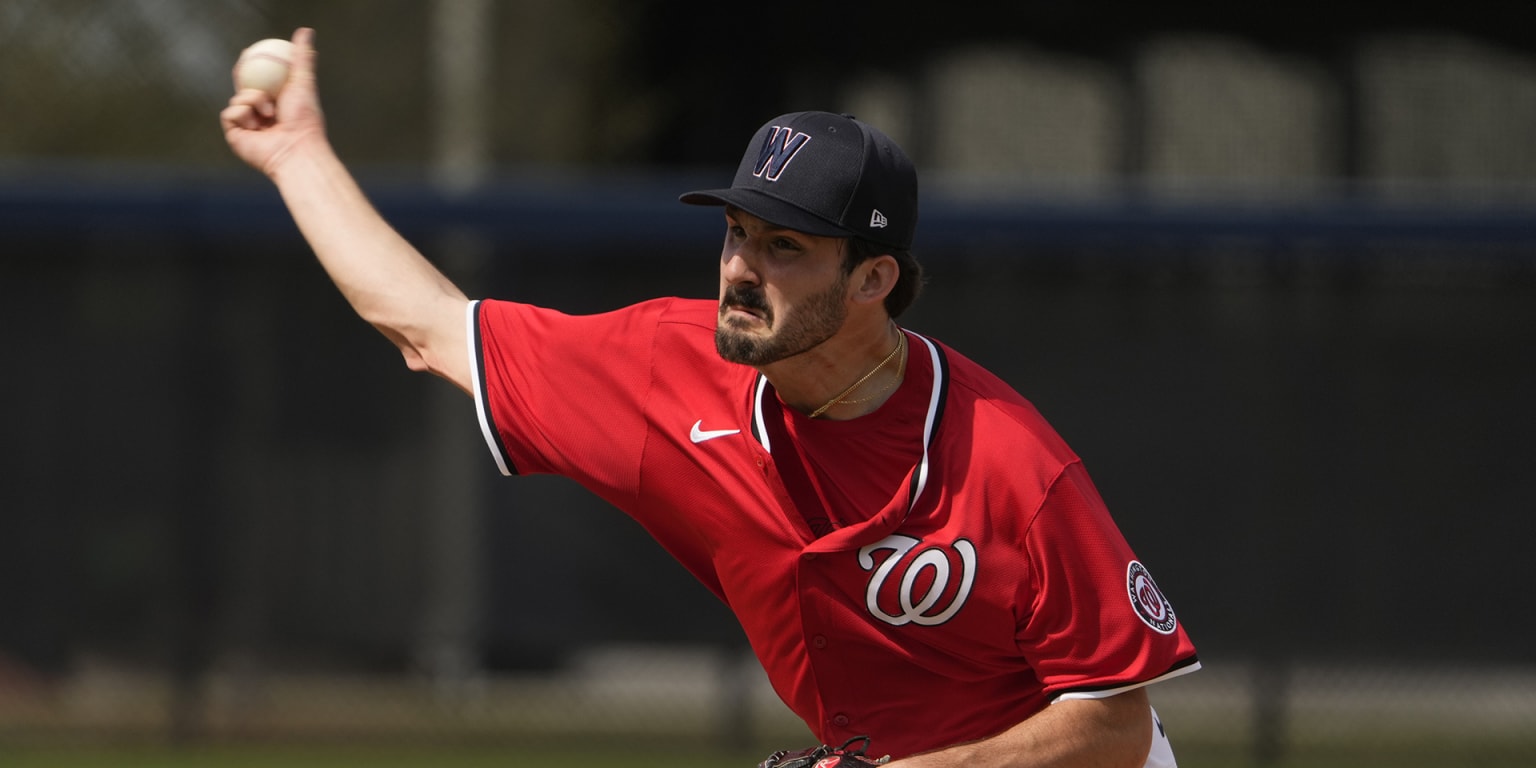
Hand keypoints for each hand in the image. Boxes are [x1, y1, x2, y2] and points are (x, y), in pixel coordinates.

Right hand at [220, 27, 325, 176]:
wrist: (296, 148)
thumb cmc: (304, 119)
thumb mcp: (303, 82)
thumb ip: (302, 58)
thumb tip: (305, 30)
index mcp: (277, 106)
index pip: (260, 83)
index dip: (252, 68)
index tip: (249, 52)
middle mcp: (261, 117)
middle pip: (243, 90)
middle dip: (242, 79)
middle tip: (243, 63)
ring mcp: (248, 127)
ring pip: (236, 99)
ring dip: (251, 99)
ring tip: (269, 113)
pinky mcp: (235, 136)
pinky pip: (230, 113)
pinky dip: (242, 113)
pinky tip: (256, 125)